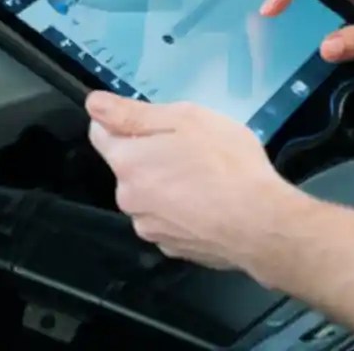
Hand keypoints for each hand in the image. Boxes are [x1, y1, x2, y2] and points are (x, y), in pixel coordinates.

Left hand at [85, 91, 307, 270]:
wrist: (260, 224)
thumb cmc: (226, 163)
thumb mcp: (186, 119)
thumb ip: (134, 113)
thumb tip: (94, 104)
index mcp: (127, 162)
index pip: (101, 133)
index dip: (125, 122)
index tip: (157, 123)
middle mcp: (128, 198)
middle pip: (129, 167)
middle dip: (151, 156)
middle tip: (193, 150)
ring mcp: (149, 228)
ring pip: (149, 196)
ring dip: (166, 186)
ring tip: (207, 181)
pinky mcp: (172, 249)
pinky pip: (169, 221)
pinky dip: (182, 213)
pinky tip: (211, 207)